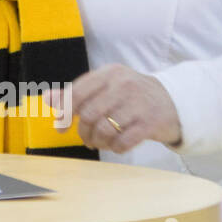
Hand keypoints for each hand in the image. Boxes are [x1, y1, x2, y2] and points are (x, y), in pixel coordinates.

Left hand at [55, 64, 182, 154]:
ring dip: (98, 141)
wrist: (173, 102)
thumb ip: (76, 93)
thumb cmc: (130, 95)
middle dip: (83, 131)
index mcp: (109, 73)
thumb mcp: (105, 87)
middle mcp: (124, 85)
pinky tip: (116, 145)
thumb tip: (47, 99)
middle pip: (89, 114)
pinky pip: (123, 141)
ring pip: (104, 129)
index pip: (78, 93)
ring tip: (100, 142)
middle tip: (87, 138)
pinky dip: (115, 147)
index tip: (60, 126)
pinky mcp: (151, 123)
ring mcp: (138, 103)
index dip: (65, 112)